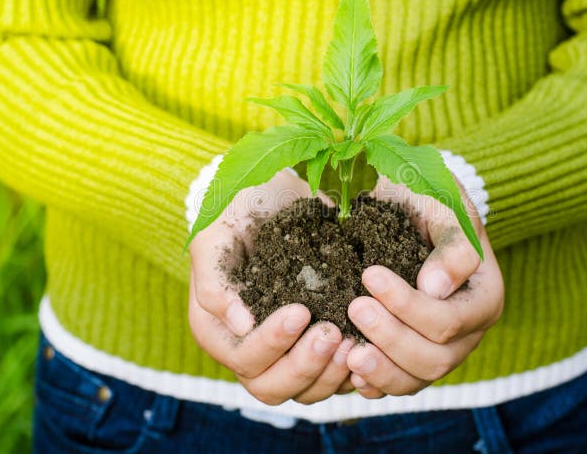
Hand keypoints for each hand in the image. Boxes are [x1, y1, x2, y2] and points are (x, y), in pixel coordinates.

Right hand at [188, 169, 353, 404]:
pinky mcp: (313, 347)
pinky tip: (371, 347)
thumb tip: (239, 324)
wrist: (272, 196)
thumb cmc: (237, 212)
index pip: (243, 358)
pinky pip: (332, 377)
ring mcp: (282, 353)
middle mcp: (247, 349)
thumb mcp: (216, 236)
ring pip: (304, 391)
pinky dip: (351, 371)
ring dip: (331, 373)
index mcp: (217, 330)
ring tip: (356, 342)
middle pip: (271, 387)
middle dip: (304, 365)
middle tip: (333, 332)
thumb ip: (216, 280)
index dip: (271, 343)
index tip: (301, 311)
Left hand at [345, 176, 503, 397]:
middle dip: (391, 338)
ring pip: (416, 380)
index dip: (407, 306)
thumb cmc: (428, 199)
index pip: (448, 321)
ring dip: (380, 371)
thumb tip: (436, 288)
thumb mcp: (444, 206)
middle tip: (353, 308)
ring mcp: (440, 348)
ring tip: (347, 353)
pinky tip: (348, 370)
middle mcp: (467, 332)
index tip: (369, 275)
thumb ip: (451, 243)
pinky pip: (397, 383)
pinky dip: (373, 382)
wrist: (407, 204)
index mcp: (483, 298)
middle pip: (435, 359)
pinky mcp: (411, 356)